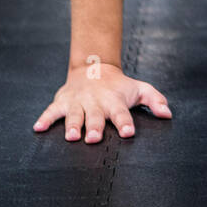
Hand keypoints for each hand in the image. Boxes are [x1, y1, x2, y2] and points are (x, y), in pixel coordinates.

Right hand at [33, 61, 171, 142]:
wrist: (94, 67)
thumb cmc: (119, 85)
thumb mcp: (140, 89)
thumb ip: (155, 100)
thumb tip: (168, 114)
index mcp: (114, 100)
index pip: (121, 112)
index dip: (125, 122)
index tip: (128, 132)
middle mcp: (95, 102)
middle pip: (96, 116)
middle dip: (95, 127)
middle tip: (94, 138)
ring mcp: (78, 102)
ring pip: (74, 114)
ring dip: (73, 125)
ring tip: (72, 136)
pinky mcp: (62, 102)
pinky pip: (51, 111)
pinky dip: (45, 119)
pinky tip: (38, 129)